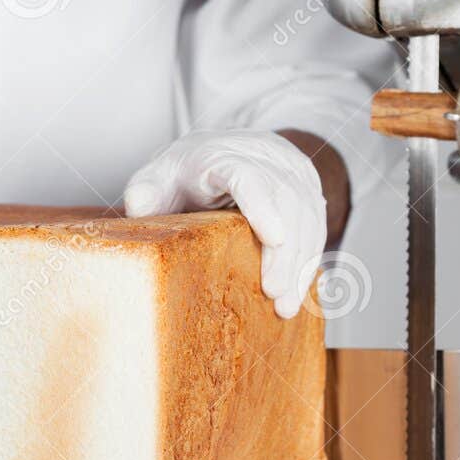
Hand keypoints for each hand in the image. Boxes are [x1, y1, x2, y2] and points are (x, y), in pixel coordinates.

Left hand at [123, 130, 326, 318]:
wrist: (218, 153)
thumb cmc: (181, 176)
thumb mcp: (154, 180)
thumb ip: (144, 193)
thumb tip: (141, 209)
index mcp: (220, 153)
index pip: (247, 174)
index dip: (262, 204)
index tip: (274, 238)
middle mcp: (261, 155)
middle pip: (285, 198)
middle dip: (284, 251)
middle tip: (274, 293)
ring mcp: (289, 169)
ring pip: (308, 212)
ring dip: (300, 262)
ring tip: (286, 306)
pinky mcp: (306, 187)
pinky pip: (317, 223)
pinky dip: (308, 259)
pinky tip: (298, 292)